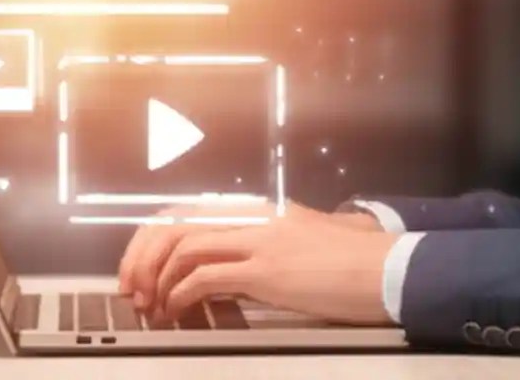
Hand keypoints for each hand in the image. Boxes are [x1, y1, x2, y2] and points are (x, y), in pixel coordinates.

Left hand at [117, 201, 382, 308]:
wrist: (387, 268)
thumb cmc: (350, 263)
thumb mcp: (297, 242)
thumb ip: (258, 246)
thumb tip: (220, 270)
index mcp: (258, 208)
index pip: (186, 210)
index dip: (151, 238)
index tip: (138, 266)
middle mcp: (254, 216)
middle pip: (174, 222)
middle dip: (141, 255)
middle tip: (132, 288)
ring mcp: (260, 239)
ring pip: (183, 246)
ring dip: (156, 278)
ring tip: (152, 305)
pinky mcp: (268, 268)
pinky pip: (204, 277)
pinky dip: (180, 295)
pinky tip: (177, 311)